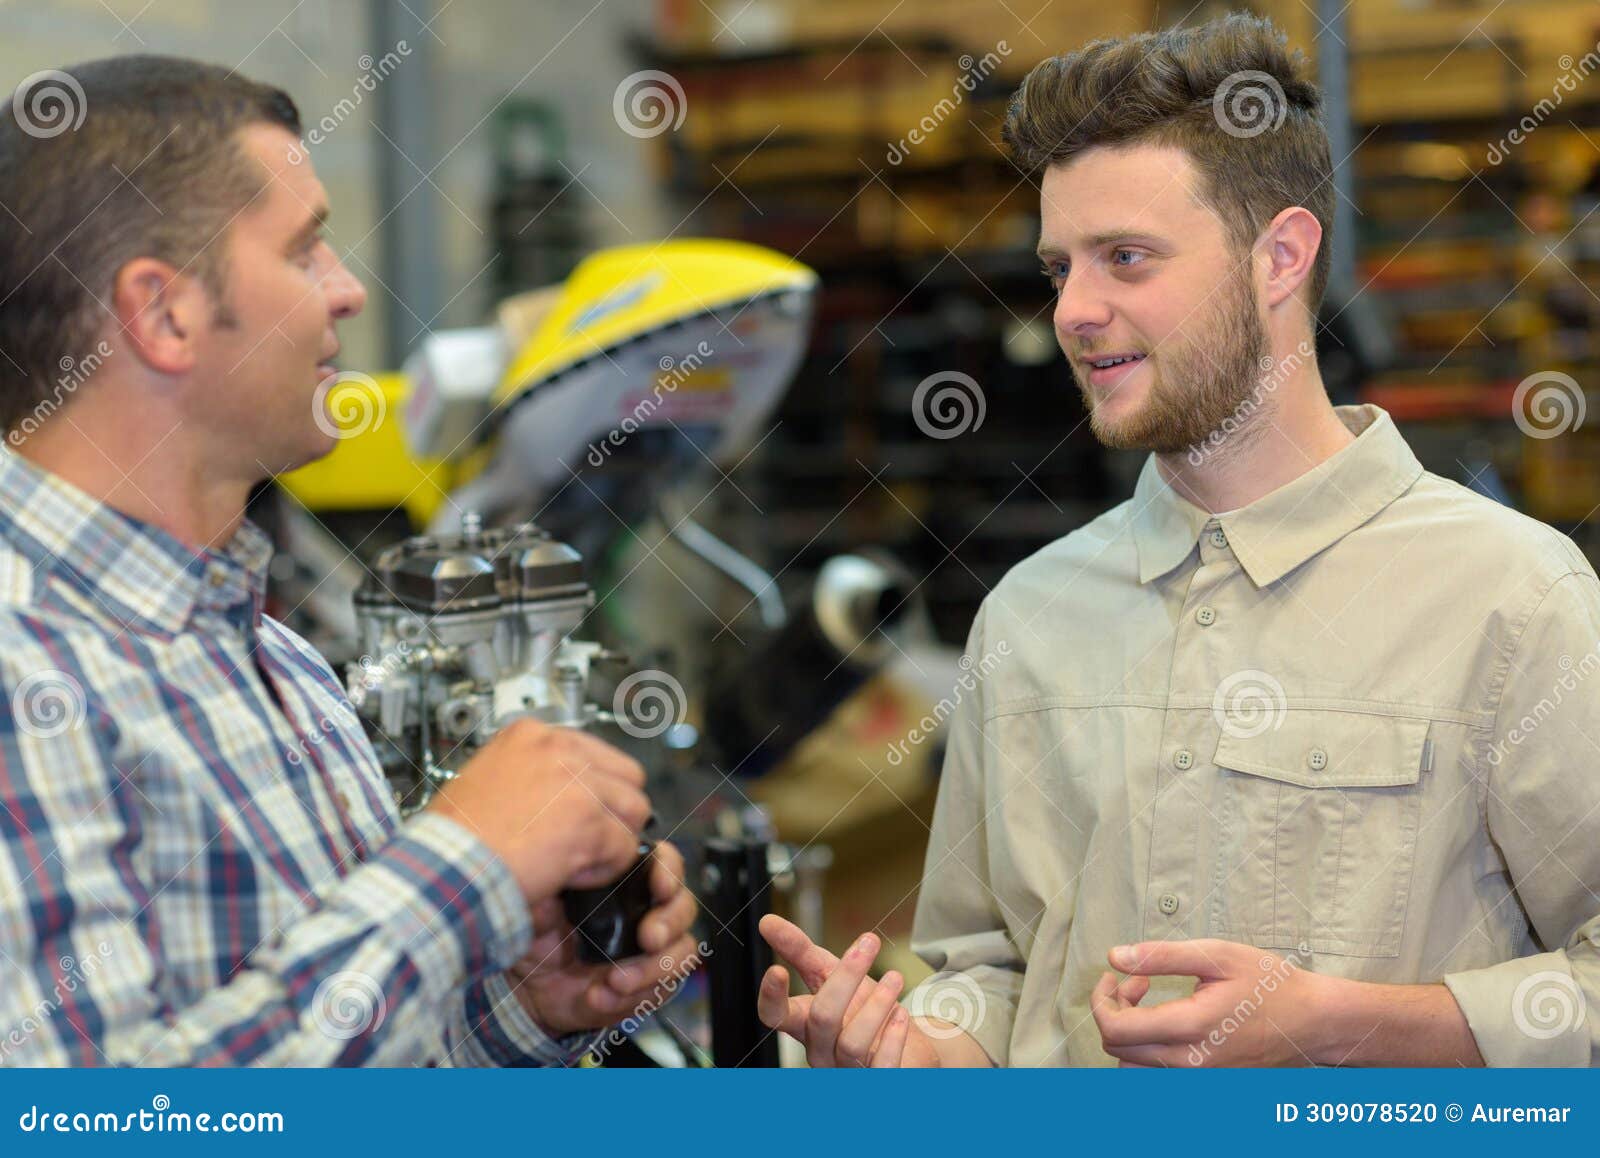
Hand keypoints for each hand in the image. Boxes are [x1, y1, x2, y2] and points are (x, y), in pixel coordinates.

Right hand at [427, 718, 649, 903]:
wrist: (444, 867)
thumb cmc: (452, 837)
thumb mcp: (485, 778)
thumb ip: (530, 774)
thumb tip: (561, 793)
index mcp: (530, 734)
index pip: (595, 752)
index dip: (592, 790)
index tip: (580, 812)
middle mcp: (558, 749)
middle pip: (627, 776)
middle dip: (614, 811)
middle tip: (586, 838)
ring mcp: (577, 782)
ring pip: (634, 810)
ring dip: (611, 840)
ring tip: (574, 858)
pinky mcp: (589, 820)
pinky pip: (623, 847)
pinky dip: (603, 869)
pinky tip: (569, 874)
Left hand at [508, 841, 702, 1034]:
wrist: (533, 990)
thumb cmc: (541, 938)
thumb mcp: (537, 912)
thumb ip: (547, 899)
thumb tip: (555, 892)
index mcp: (626, 881)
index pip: (663, 862)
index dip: (669, 871)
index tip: (660, 887)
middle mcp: (646, 911)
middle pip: (684, 906)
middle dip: (670, 923)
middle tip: (649, 938)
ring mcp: (651, 950)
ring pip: (682, 951)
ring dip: (652, 968)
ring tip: (616, 980)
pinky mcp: (649, 984)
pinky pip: (662, 989)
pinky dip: (634, 997)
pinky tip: (600, 997)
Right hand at [756, 914, 941, 1066]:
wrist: (906, 1047)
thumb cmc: (860, 1010)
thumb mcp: (831, 975)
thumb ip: (799, 951)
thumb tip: (767, 921)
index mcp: (804, 1024)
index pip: (775, 1017)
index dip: (772, 997)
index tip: (777, 970)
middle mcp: (820, 1051)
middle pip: (822, 1017)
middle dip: (847, 975)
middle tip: (870, 941)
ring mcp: (847, 1072)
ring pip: (852, 1043)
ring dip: (877, 1004)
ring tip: (895, 978)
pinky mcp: (877, 1081)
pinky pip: (881, 1067)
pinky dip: (892, 1038)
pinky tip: (901, 1015)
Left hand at [1091, 938, 1331, 1066]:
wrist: (1312, 1022)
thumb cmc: (1270, 985)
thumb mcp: (1216, 956)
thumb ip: (1162, 956)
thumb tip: (1116, 957)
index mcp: (1190, 1029)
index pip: (1116, 1029)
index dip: (1102, 999)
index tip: (1114, 975)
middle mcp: (1190, 1065)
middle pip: (1118, 1050)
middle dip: (1113, 1011)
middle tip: (1137, 982)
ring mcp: (1197, 1080)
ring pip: (1133, 1068)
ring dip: (1128, 1032)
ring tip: (1148, 1001)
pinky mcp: (1204, 1083)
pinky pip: (1156, 1074)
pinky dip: (1146, 1049)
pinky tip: (1165, 1021)